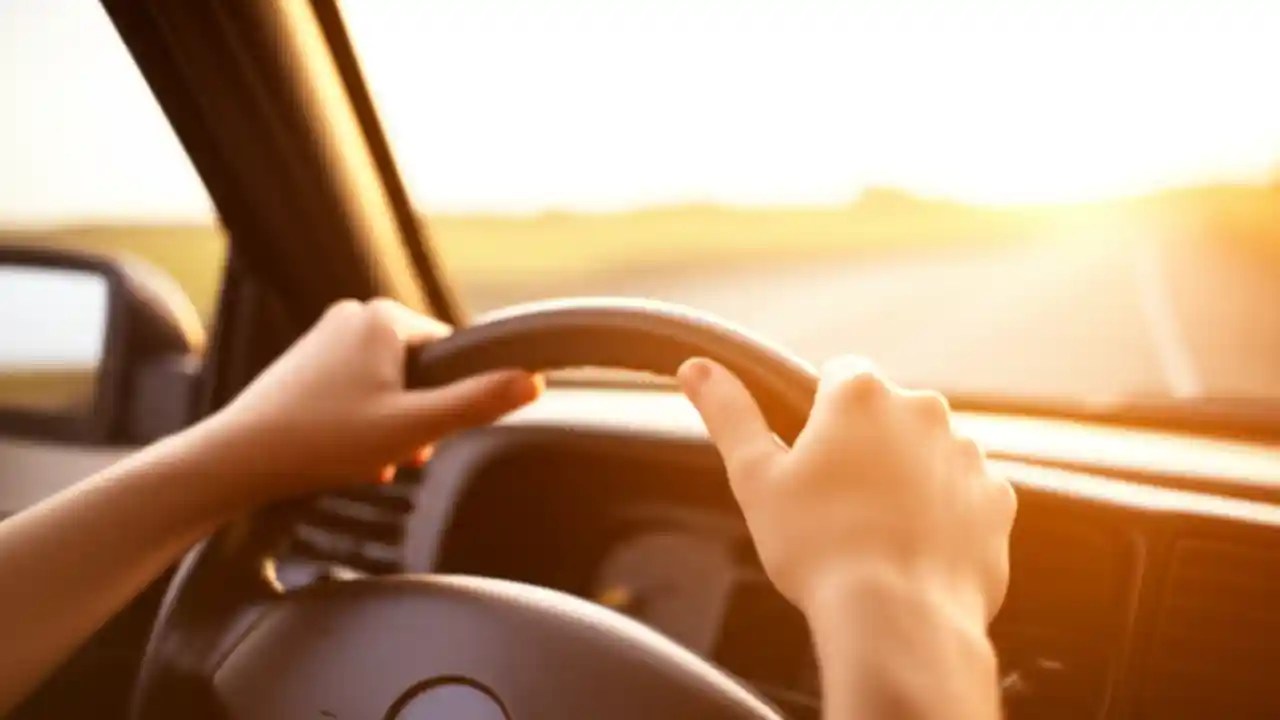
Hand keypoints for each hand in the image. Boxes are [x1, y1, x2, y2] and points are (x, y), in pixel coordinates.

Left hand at [207, 298, 541, 502]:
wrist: (237, 459)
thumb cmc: (321, 440)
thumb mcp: (413, 427)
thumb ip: (476, 402)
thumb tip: (532, 381)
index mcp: (384, 316)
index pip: (450, 354)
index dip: (448, 399)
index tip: (424, 432)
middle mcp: (353, 315)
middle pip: (419, 372)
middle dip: (415, 416)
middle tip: (394, 452)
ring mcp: (325, 337)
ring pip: (388, 386)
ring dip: (389, 425)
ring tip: (366, 458)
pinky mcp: (306, 362)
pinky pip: (357, 390)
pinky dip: (361, 423)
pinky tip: (345, 454)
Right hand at [677, 356, 1014, 624]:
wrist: (898, 622)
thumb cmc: (818, 549)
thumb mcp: (755, 479)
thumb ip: (729, 415)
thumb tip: (696, 368)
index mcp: (861, 395)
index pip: (839, 374)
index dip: (820, 415)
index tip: (812, 459)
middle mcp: (923, 410)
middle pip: (887, 414)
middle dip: (867, 446)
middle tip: (837, 503)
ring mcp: (967, 455)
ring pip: (928, 453)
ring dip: (907, 478)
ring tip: (876, 533)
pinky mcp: (997, 501)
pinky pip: (965, 495)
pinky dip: (945, 514)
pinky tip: (915, 550)